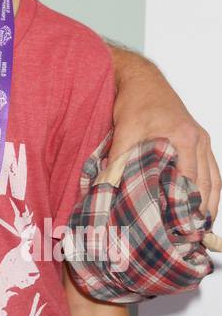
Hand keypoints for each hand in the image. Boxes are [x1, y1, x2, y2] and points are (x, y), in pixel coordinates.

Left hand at [108, 57, 219, 222]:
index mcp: (184, 138)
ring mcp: (201, 138)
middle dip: (202, 210)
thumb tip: (105, 187)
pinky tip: (205, 203)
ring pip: (214, 177)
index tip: (182, 227)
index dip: (187, 206)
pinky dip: (211, 187)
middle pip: (208, 183)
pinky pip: (212, 168)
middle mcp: (198, 139)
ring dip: (210, 202)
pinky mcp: (198, 138)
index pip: (191, 181)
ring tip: (202, 227)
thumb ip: (119, 158)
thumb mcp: (125, 129)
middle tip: (194, 235)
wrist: (142, 79)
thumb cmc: (135, 101)